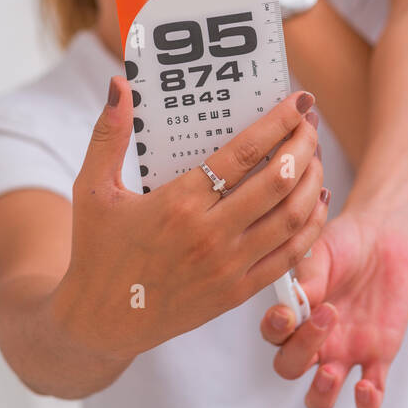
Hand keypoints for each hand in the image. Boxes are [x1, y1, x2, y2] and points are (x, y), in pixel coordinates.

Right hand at [51, 79, 326, 362]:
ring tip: (315, 156)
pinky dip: (311, 225)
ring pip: (292, 217)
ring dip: (313, 181)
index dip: (279, 122)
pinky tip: (317, 201)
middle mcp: (210, 234)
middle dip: (304, 144)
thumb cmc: (97, 251)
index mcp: (178, 202)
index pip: (244, 153)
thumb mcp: (91, 189)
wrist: (101, 322)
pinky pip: (289, 256)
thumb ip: (108, 135)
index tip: (300, 100)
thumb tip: (119, 84)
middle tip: (310, 122)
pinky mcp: (237, 292)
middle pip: (279, 180)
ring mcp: (228, 266)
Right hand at [259, 210, 407, 407]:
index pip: (274, 335)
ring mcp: (344, 353)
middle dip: (302, 350)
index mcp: (295, 314)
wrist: (384, 238)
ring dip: (321, 394)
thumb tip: (294, 302)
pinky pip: (371, 394)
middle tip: (326, 316)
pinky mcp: (377, 358)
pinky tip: (365, 387)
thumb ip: (307, 279)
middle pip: (290, 367)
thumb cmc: (345, 243)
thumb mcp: (320, 253)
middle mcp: (314, 340)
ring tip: (330, 374)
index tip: (286, 314)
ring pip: (321, 397)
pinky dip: (367, 400)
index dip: (275, 330)